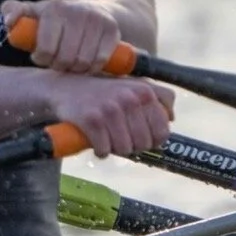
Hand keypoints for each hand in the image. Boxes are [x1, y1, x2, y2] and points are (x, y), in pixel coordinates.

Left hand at [1, 0, 122, 73]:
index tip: (41, 58)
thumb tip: (9, 22)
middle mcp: (77, 12)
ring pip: (83, 61)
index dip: (42, 59)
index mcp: (54, 9)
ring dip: (75, 70)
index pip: (46, 48)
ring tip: (70, 65)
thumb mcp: (35, 11)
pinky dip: (92, 68)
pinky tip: (86, 66)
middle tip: (56, 64)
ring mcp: (97, 21)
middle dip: (58, 66)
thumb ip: (16, 12)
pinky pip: (101, 60)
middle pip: (65, 58)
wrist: (98, 10)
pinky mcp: (112, 30)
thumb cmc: (58, 17)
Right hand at [44, 72, 173, 157]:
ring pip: (125, 149)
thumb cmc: (102, 90)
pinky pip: (104, 150)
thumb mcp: (132, 84)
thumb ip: (157, 96)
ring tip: (107, 137)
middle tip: (119, 136)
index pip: (163, 131)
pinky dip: (100, 151)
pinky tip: (95, 140)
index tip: (139, 135)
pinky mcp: (91, 120)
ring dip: (114, 148)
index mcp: (144, 91)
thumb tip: (172, 118)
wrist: (63, 87)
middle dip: (132, 145)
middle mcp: (130, 98)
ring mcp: (110, 109)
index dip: (153, 140)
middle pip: (143, 143)